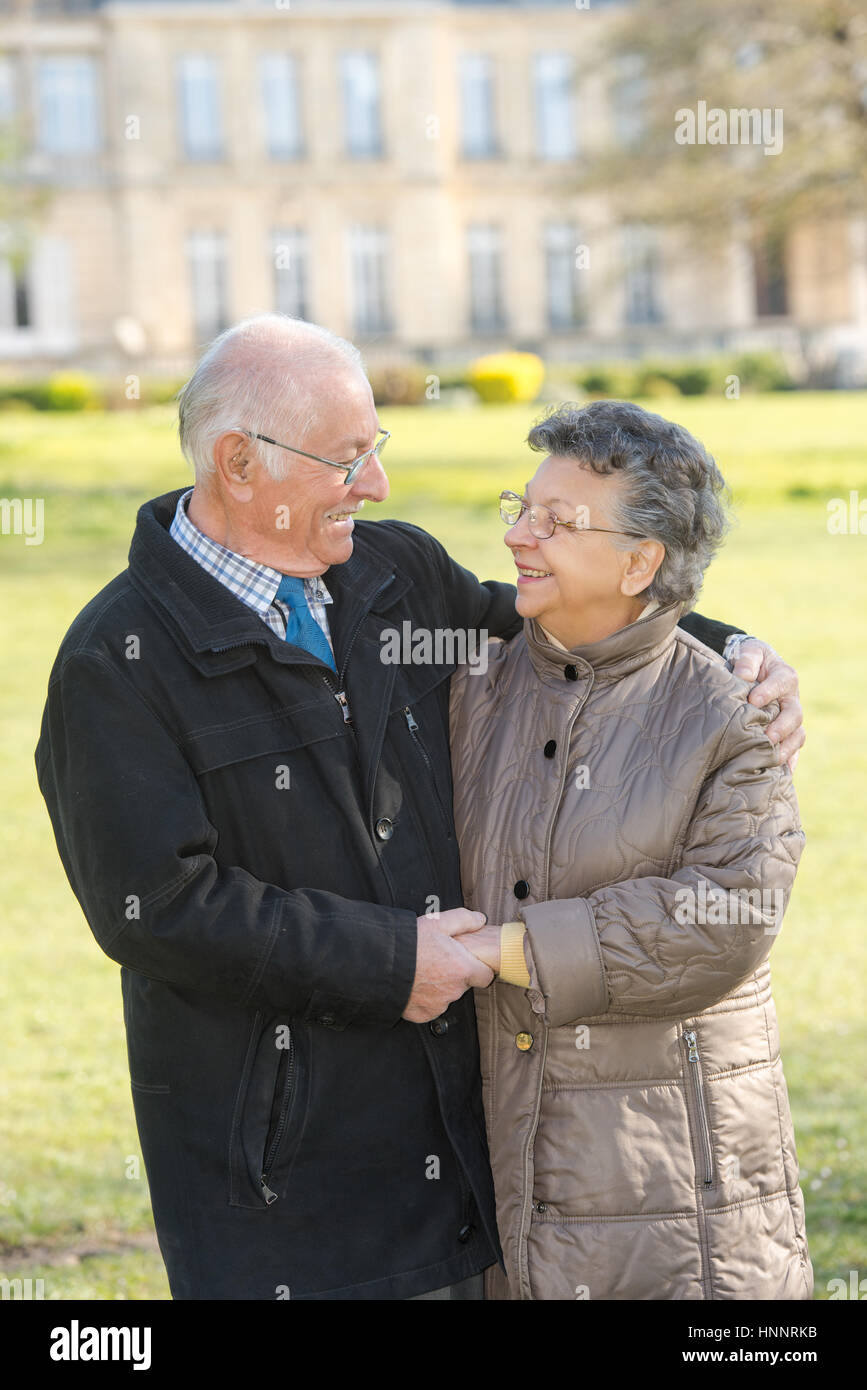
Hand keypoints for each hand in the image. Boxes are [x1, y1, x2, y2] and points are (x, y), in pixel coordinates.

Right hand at [402, 909, 493, 1023]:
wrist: (380, 964)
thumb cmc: (409, 943)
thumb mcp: (437, 923)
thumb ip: (463, 920)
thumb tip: (480, 920)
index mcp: (462, 969)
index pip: (486, 976)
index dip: (478, 968)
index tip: (467, 961)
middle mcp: (454, 991)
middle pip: (463, 985)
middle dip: (455, 974)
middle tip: (437, 960)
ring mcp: (438, 1005)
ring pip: (446, 996)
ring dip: (439, 986)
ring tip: (423, 970)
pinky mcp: (423, 1014)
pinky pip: (430, 1007)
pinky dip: (425, 998)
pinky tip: (414, 984)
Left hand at [730, 639, 804, 771]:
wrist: (752, 670)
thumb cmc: (750, 660)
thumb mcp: (748, 652)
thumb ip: (747, 660)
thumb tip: (742, 675)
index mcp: (784, 676)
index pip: (782, 683)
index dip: (769, 692)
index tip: (753, 700)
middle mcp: (792, 699)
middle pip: (795, 714)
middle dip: (782, 726)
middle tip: (768, 735)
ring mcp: (791, 718)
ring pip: (797, 735)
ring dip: (787, 747)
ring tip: (772, 758)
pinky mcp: (786, 733)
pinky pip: (793, 749)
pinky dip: (790, 761)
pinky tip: (782, 774)